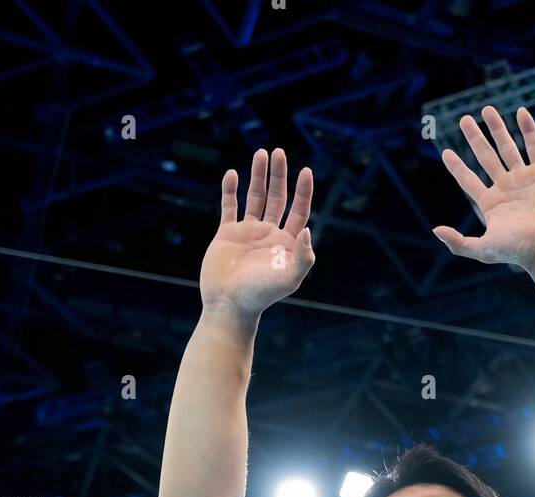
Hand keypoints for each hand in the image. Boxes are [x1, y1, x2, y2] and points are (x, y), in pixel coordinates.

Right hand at [199, 149, 314, 316]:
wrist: (229, 305)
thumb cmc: (261, 295)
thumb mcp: (289, 278)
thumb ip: (303, 256)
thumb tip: (307, 229)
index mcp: (287, 244)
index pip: (299, 211)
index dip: (303, 191)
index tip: (305, 170)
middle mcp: (269, 235)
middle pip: (278, 199)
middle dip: (279, 176)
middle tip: (278, 152)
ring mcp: (248, 233)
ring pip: (255, 198)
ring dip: (258, 176)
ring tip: (260, 152)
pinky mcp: (227, 234)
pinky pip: (229, 207)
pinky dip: (229, 190)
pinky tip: (232, 174)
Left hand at [432, 106, 534, 274]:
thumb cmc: (520, 251)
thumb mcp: (485, 249)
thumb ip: (459, 243)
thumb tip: (435, 230)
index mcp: (491, 203)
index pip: (468, 180)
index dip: (457, 167)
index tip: (445, 152)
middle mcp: (505, 188)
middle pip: (485, 157)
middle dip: (475, 138)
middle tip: (464, 120)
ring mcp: (524, 179)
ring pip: (507, 147)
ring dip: (497, 128)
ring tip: (487, 110)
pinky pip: (534, 147)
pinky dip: (528, 130)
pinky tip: (521, 112)